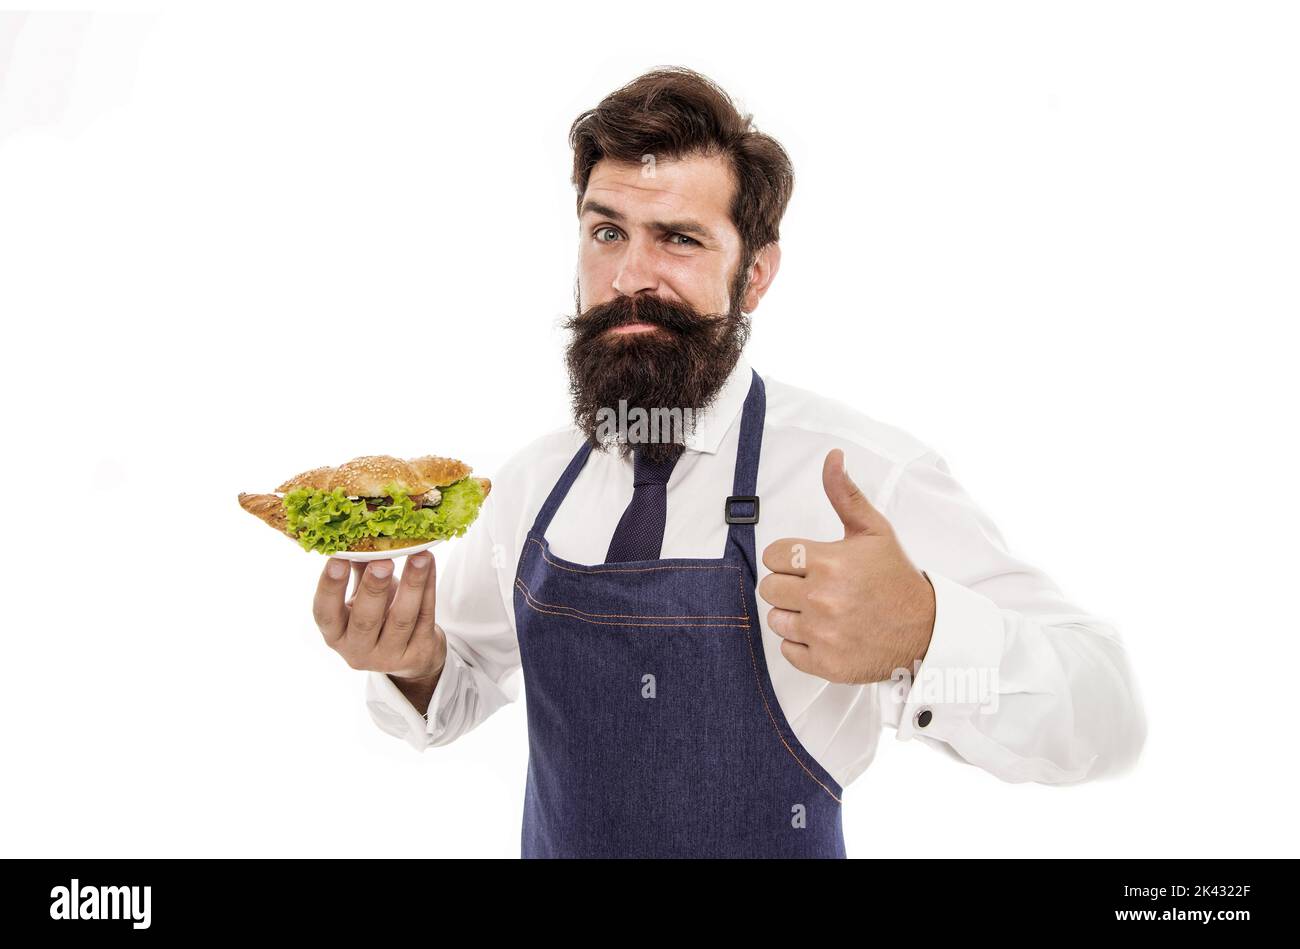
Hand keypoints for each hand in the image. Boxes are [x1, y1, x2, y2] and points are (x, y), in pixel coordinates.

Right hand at [312, 551, 445, 683]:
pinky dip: (429, 587)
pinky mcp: (418, 653)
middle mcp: (358, 650)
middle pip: (365, 620)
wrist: (411, 655)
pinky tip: (429, 564)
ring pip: (402, 618)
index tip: (336, 559)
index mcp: (336, 634)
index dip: (329, 587)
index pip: (325, 613)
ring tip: (419, 555)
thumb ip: (358, 570)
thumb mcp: (361, 598)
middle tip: (383, 560)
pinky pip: (426, 616)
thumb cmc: (380, 618)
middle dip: (374, 588)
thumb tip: (357, 533)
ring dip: (412, 584)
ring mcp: (389, 656)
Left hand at [757, 449, 934, 684]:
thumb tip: (832, 457)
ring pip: (775, 619)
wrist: (925, 630)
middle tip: (818, 588)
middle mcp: (822, 598)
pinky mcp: (824, 663)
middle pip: (768, 587)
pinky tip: (827, 634)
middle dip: (789, 585)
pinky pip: (787, 650)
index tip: (812, 564)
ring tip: (824, 611)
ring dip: (793, 615)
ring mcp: (822, 633)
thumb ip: (845, 494)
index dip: (791, 558)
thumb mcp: (874, 531)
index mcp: (828, 561)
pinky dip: (802, 645)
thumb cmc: (895, 577)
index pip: (773, 555)